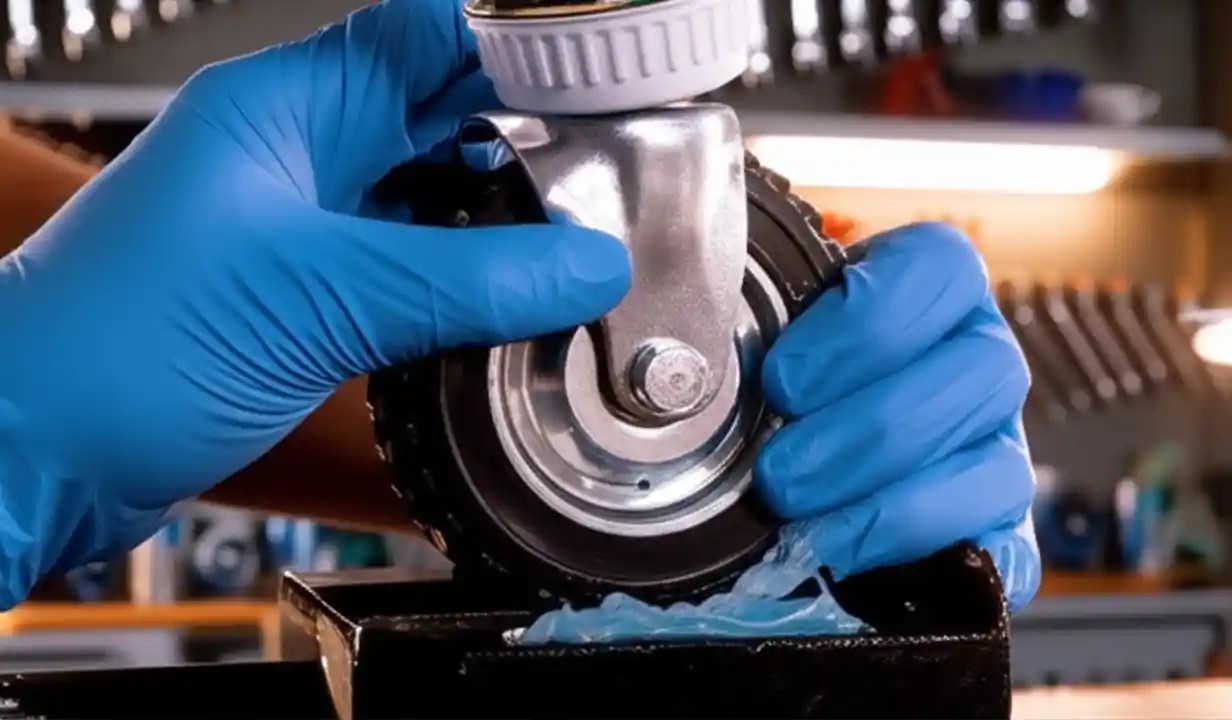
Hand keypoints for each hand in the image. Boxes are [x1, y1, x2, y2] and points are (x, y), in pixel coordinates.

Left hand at [0, 0, 629, 608]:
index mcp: (287, 109)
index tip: (606, 78)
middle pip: (441, 114)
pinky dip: (462, 277)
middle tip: (609, 174)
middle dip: (530, 137)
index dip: (523, 46)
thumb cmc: (114, 352)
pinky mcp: (304, 296)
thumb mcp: (320, 299)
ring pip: (429, 193)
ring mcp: (299, 226)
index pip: (429, 35)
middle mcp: (297, 155)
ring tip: (573, 238)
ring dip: (498, 215)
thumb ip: (469, 280)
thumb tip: (584, 265)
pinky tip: (507, 298)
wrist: (34, 453)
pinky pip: (407, 264)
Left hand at [756, 223, 1040, 610]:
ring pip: (995, 468)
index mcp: (935, 287)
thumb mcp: (764, 321)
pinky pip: (1011, 551)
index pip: (941, 268)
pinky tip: (906, 575)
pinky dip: (959, 566)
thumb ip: (738, 311)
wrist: (806, 433)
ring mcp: (998, 442)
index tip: (783, 379)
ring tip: (810, 529)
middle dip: (865, 434)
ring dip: (893, 507)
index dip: (865, 324)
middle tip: (779, 473)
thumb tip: (670, 321)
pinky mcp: (997, 523)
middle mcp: (980, 357)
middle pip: (977, 375)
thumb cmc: (788, 369)